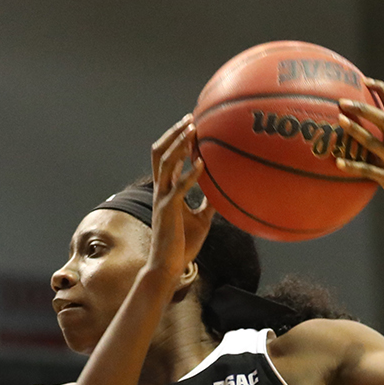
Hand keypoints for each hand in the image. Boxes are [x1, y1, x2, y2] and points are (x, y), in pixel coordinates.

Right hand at [146, 115, 215, 275]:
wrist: (169, 267)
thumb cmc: (183, 245)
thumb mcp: (201, 219)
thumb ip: (209, 202)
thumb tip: (223, 190)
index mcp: (165, 190)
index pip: (165, 158)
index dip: (175, 139)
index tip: (191, 124)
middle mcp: (160, 190)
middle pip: (160, 152)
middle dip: (174, 133)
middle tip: (191, 118)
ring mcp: (162, 198)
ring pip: (165, 163)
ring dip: (179, 144)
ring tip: (193, 130)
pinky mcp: (169, 209)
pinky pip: (179, 187)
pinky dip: (191, 173)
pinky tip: (203, 163)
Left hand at [336, 79, 383, 239]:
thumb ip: (383, 153)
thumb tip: (360, 146)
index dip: (382, 91)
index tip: (365, 79)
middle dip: (365, 107)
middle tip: (343, 101)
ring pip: (376, 142)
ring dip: (356, 131)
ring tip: (339, 121)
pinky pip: (370, 171)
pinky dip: (353, 166)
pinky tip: (337, 163)